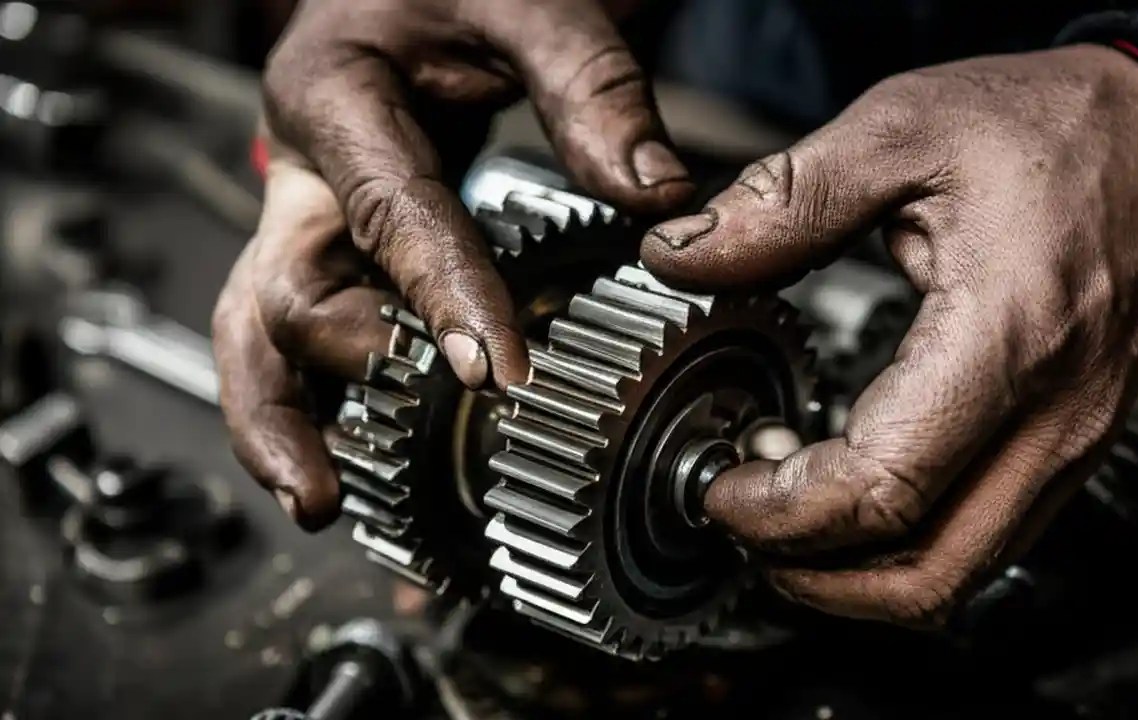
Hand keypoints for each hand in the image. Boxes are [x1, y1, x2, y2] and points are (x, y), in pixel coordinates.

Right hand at [212, 0, 692, 528]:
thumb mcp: (531, 4)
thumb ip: (592, 90)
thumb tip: (656, 198)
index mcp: (334, 93)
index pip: (391, 214)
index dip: (440, 299)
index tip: (495, 372)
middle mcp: (305, 168)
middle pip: (280, 289)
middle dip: (327, 377)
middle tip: (371, 453)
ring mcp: (312, 215)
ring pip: (264, 326)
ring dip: (282, 417)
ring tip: (316, 501)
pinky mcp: (339, 247)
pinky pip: (308, 332)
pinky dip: (321, 401)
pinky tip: (349, 465)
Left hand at [640, 45, 1137, 626]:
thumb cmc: (1062, 127)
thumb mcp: (905, 129)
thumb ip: (787, 200)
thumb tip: (684, 252)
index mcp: (1005, 339)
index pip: (879, 490)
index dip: (779, 514)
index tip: (720, 489)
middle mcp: (1051, 416)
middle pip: (922, 574)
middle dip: (809, 572)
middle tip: (740, 517)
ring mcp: (1071, 444)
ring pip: (957, 573)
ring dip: (855, 569)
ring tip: (784, 504)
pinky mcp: (1070, 446)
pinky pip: (985, 536)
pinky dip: (905, 540)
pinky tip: (850, 482)